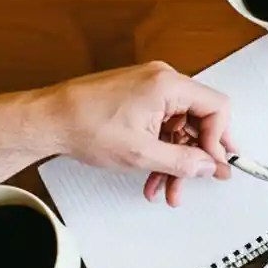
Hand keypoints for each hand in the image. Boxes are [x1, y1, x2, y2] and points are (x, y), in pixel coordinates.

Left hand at [47, 61, 233, 205]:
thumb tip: (210, 166)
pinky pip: (162, 126)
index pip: (217, 108)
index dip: (219, 140)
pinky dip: (161, 150)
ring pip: (179, 128)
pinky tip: (153, 174)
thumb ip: (184, 162)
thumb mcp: (142, 153)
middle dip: (195, 156)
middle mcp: (162, 80)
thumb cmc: (84, 125)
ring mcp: (149, 88)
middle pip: (199, 120)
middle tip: (196, 179)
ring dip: (176, 159)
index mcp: (168, 84)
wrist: (47, 120)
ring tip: (167, 187)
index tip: (213, 163)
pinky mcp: (138, 98)